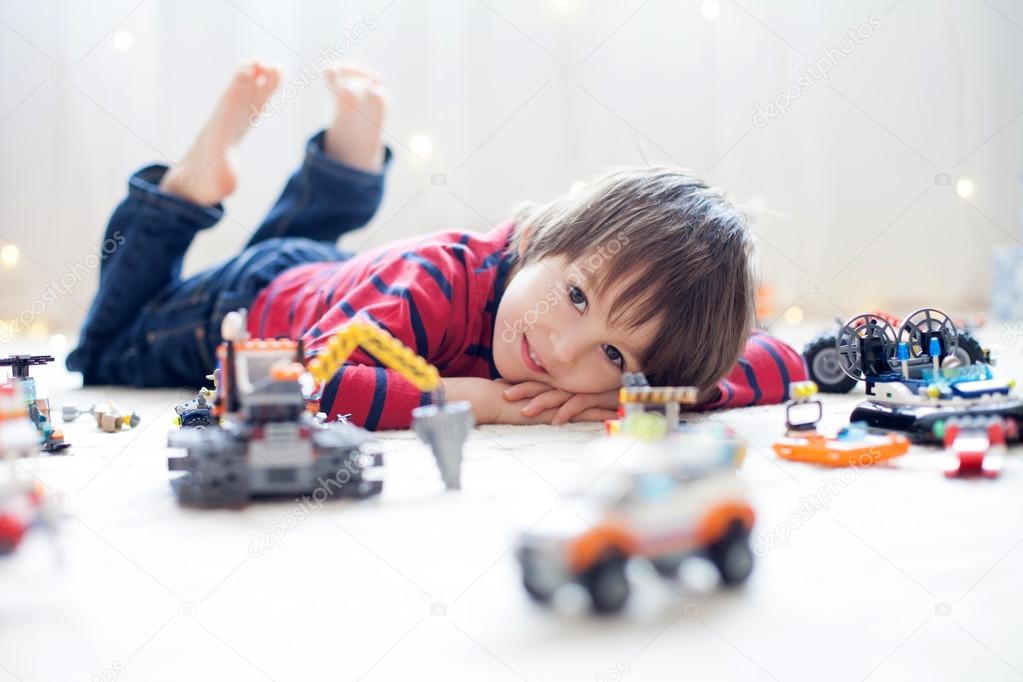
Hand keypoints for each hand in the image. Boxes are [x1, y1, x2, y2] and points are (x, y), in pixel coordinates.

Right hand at [442, 378, 616, 425]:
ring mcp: (557, 400)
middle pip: (587, 392)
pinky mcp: (554, 411)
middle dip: (607, 394)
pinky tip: (611, 417)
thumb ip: (526, 401)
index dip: (594, 391)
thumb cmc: (498, 401)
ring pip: (588, 400)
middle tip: (627, 395)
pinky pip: (579, 412)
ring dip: (607, 404)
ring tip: (627, 406)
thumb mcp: (517, 401)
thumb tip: (523, 403)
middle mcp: (557, 392)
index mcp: (550, 389)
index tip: (610, 392)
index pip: (576, 389)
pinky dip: (596, 415)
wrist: (490, 399)